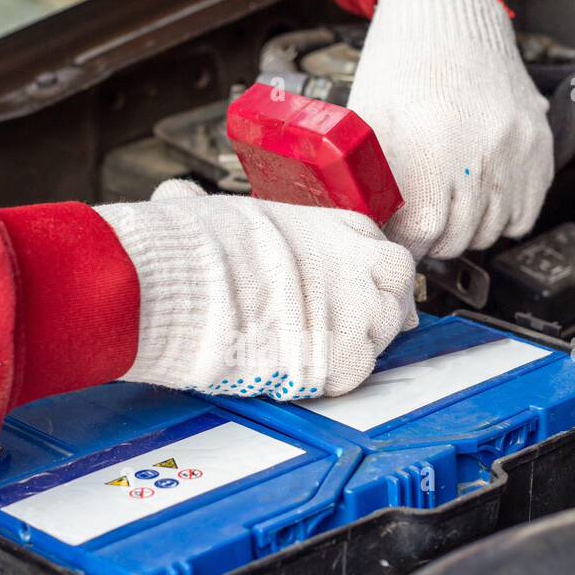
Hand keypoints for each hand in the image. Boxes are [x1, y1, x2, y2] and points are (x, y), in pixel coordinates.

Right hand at [94, 180, 417, 398]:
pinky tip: (307, 368)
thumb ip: (212, 208)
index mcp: (339, 226)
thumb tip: (178, 198)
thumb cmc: (198, 247)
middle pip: (396, 290)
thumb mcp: (213, 208)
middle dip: (379, 306)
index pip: (380, 251)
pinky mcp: (347, 360)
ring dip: (357, 343)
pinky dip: (336, 376)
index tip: (347, 287)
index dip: (364, 274)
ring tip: (316, 348)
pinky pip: (358, 373)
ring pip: (383, 335)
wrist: (190, 288)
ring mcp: (360, 314)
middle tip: (344, 323)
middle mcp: (361, 265)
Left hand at [348, 0, 553, 259]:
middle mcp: (482, 149)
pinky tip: (478, 198)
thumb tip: (373, 230)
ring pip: (494, 231)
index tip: (400, 238)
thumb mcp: (369, 123)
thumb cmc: (403, 64)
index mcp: (433, 145)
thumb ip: (370, 180)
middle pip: (460, 237)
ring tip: (448, 207)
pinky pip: (526, 213)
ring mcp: (517, 149)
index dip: (407, 242)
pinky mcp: (539, 147)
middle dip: (435, 240)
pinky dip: (502, 217)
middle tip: (421, 226)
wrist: (451, 19)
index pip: (424, 232)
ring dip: (468, 230)